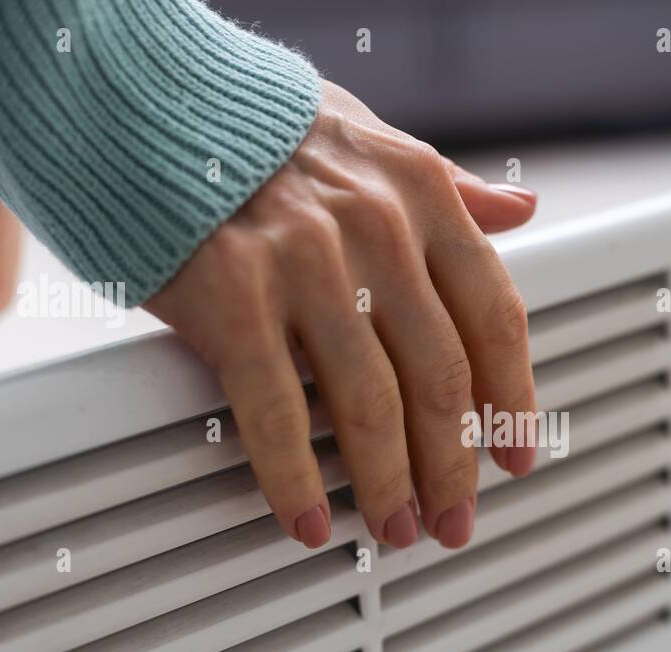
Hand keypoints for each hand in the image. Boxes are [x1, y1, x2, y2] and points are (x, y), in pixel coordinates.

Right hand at [147, 80, 538, 551]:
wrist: (149, 100)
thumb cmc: (262, 126)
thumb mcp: (374, 138)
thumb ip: (451, 187)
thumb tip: (521, 209)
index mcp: (421, 196)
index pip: (494, 317)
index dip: (513, 400)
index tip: (515, 455)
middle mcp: (377, 230)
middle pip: (439, 379)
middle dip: (452, 467)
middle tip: (453, 520)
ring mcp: (306, 267)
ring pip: (369, 407)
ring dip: (388, 486)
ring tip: (395, 531)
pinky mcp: (232, 299)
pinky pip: (278, 415)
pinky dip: (296, 483)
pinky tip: (310, 522)